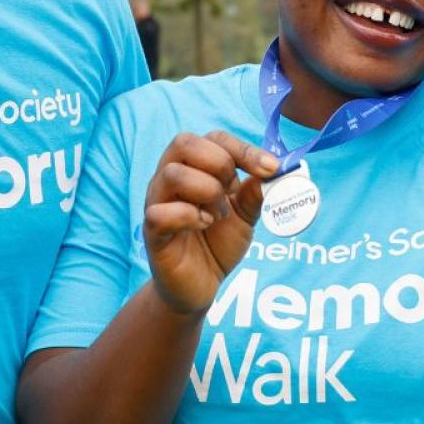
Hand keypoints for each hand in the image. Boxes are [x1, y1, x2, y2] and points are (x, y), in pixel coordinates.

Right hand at [143, 131, 278, 316]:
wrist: (201, 285)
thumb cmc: (218, 242)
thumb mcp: (246, 216)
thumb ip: (255, 193)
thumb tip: (270, 172)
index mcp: (195, 167)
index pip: (214, 138)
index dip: (244, 148)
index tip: (271, 168)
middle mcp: (171, 178)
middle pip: (184, 143)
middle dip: (219, 163)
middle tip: (232, 190)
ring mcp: (158, 202)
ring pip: (172, 173)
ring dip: (206, 190)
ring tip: (218, 214)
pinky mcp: (152, 231)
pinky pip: (160, 212)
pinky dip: (189, 215)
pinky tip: (204, 225)